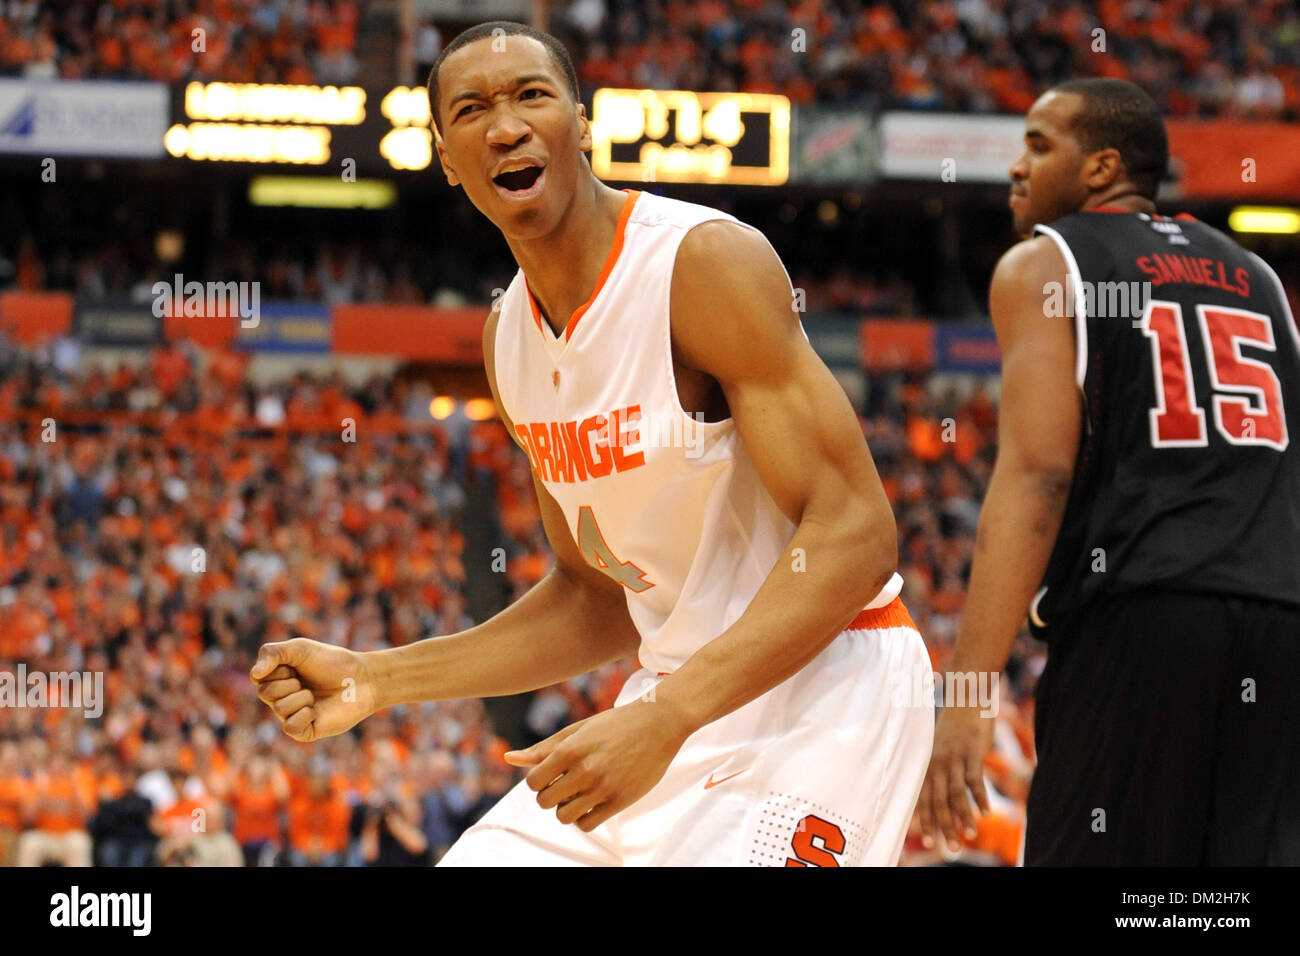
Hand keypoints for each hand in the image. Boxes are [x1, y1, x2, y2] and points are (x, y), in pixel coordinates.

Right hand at [249, 638, 376, 741]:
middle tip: (308, 681)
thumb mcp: (300, 648)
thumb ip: (272, 653)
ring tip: (315, 695)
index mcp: (277, 679)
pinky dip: (305, 715)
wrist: (362, 679)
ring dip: (301, 697)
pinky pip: (290, 726)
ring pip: (280, 709)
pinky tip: (317, 710)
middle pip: (266, 693)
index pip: (258, 677)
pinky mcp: (304, 731)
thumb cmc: (332, 662)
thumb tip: (254, 674)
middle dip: (290, 683)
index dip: (278, 669)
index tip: (295, 665)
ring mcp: (292, 715)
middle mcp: (280, 698)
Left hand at [504, 701, 691, 831]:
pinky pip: (588, 824)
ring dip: (567, 808)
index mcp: (571, 748)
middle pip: (546, 801)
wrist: (659, 723)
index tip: (551, 775)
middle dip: (550, 795)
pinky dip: (584, 818)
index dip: (538, 781)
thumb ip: (544, 748)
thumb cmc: (615, 724)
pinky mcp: (621, 800)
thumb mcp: (578, 730)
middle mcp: (585, 768)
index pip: (533, 781)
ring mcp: (604, 786)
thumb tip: (509, 758)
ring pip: (564, 816)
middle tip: (565, 784)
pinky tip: (592, 802)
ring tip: (579, 793)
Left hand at [917, 704, 995, 850]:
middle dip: (945, 826)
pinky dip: (980, 798)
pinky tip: (986, 813)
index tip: (930, 841)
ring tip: (970, 836)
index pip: (923, 798)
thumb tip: (943, 798)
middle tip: (953, 848)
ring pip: (956, 794)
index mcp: (928, 765)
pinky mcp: (972, 753)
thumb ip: (940, 772)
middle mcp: (938, 764)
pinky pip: (975, 780)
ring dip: (963, 817)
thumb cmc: (955, 728)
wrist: (965, 700)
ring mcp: (955, 759)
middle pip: (939, 801)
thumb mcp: (941, 750)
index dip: (926, 820)